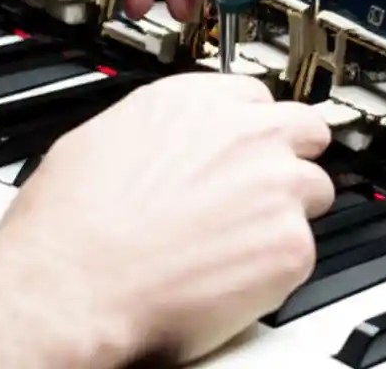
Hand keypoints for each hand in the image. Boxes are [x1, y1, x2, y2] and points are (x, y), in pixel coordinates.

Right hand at [0, 73, 333, 367]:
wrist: (71, 287)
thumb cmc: (70, 224)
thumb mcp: (101, 138)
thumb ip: (159, 131)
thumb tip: (164, 143)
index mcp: (197, 101)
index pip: (257, 98)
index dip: (251, 129)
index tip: (248, 146)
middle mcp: (246, 134)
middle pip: (306, 129)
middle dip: (290, 157)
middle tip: (265, 191)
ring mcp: (277, 187)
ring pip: (314, 191)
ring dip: (287, 213)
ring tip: (240, 244)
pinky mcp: (291, 245)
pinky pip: (302, 251)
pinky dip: (276, 269)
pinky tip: (231, 278)